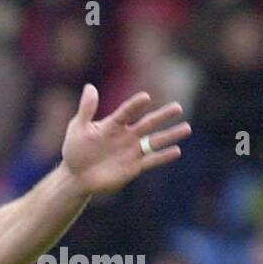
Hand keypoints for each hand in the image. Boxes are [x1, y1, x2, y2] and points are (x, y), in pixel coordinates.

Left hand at [60, 84, 190, 194]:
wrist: (77, 176)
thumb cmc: (76, 150)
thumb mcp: (78, 129)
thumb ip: (86, 110)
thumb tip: (89, 87)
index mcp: (113, 125)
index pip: (126, 112)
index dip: (135, 105)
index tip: (145, 98)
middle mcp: (127, 135)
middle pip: (147, 124)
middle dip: (162, 116)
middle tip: (178, 107)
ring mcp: (132, 151)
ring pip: (154, 141)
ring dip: (170, 135)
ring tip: (186, 128)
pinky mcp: (134, 167)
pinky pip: (151, 160)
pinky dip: (163, 156)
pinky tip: (176, 151)